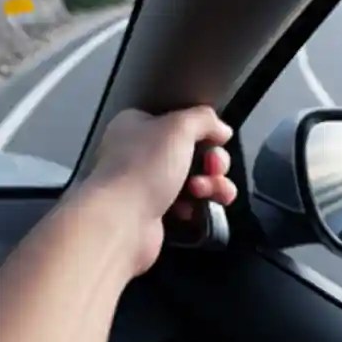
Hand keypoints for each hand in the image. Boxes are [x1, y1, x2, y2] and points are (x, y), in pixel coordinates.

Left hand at [76, 106, 236, 274]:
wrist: (119, 222)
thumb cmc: (143, 167)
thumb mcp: (179, 126)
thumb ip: (205, 119)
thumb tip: (222, 130)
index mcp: (137, 125)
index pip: (179, 121)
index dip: (203, 130)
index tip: (218, 140)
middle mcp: (139, 153)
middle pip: (193, 152)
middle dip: (212, 162)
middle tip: (214, 168)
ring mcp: (146, 186)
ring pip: (195, 180)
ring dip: (211, 185)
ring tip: (204, 192)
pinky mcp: (155, 215)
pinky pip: (188, 207)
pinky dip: (199, 208)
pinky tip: (197, 210)